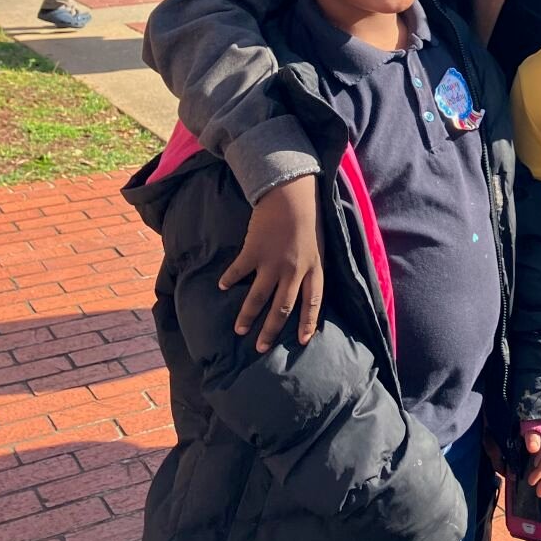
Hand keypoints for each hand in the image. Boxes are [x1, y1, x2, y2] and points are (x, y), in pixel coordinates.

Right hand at [219, 174, 323, 349]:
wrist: (291, 193)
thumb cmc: (308, 217)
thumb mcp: (318, 245)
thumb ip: (311, 266)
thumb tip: (304, 285)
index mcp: (314, 268)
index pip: (313, 302)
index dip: (308, 323)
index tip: (303, 342)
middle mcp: (294, 271)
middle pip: (283, 308)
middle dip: (271, 330)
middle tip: (261, 348)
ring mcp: (272, 262)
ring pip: (259, 297)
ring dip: (248, 315)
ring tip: (239, 330)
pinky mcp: (254, 251)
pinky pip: (239, 271)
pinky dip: (229, 279)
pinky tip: (222, 286)